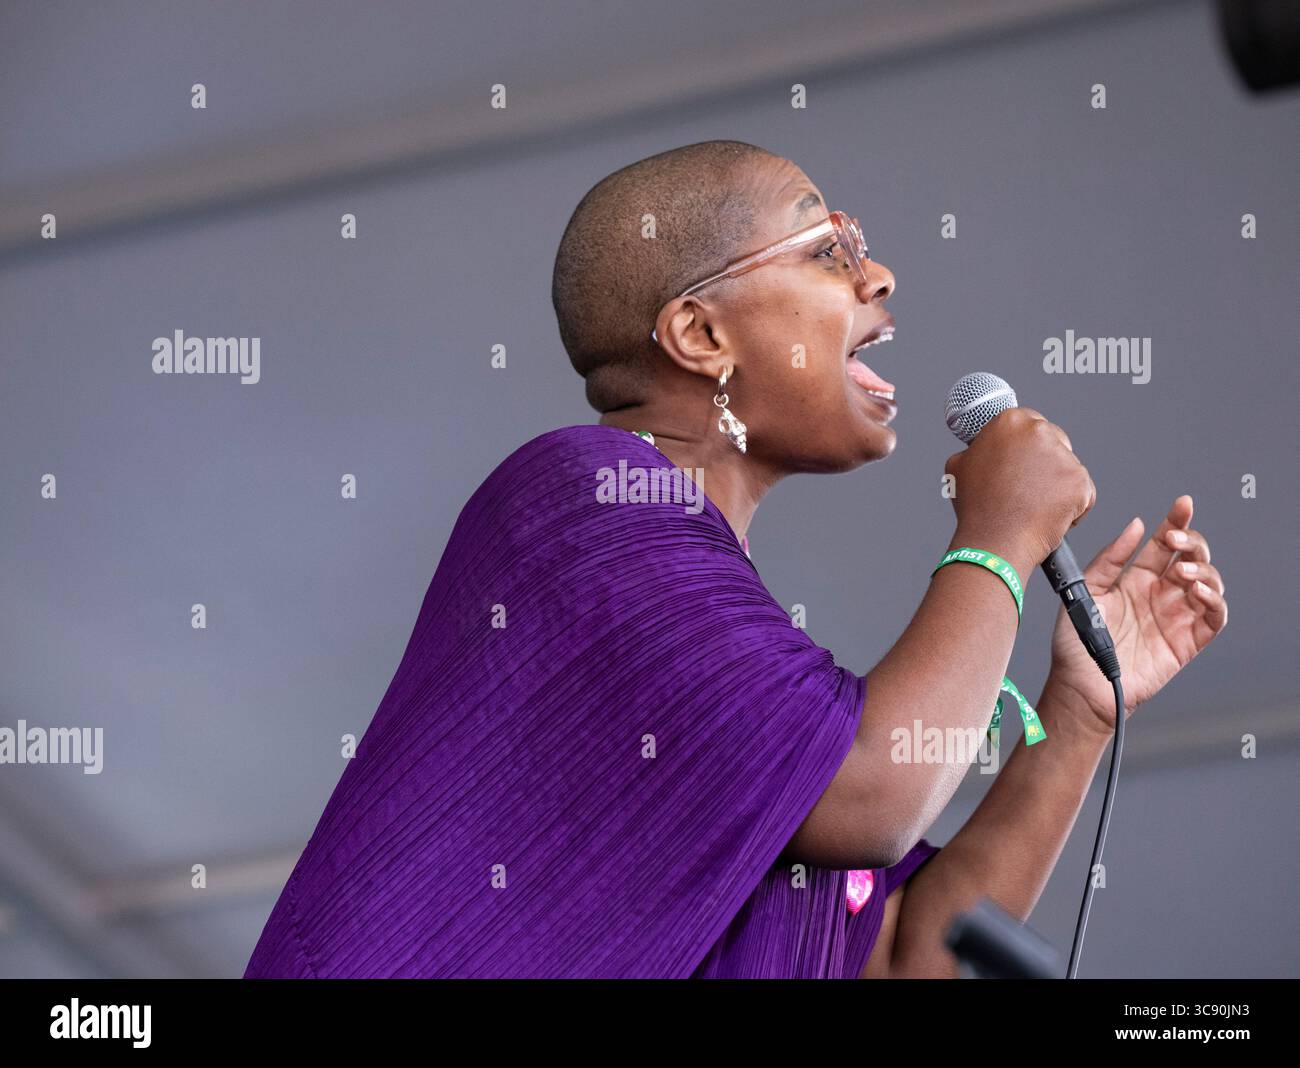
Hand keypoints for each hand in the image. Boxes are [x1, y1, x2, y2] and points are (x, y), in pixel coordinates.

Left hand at [1045, 495, 1227, 734]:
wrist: (1080, 684)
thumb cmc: (1076, 642)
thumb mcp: (1086, 591)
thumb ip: (1110, 558)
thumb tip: (1136, 526)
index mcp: (1136, 578)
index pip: (1163, 544)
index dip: (1175, 522)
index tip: (1182, 504)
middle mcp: (1160, 593)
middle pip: (1191, 557)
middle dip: (1191, 542)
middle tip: (1176, 540)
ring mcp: (1176, 616)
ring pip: (1209, 582)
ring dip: (1203, 571)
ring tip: (1183, 572)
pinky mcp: (1188, 641)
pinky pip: (1214, 617)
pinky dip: (1215, 600)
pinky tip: (1198, 591)